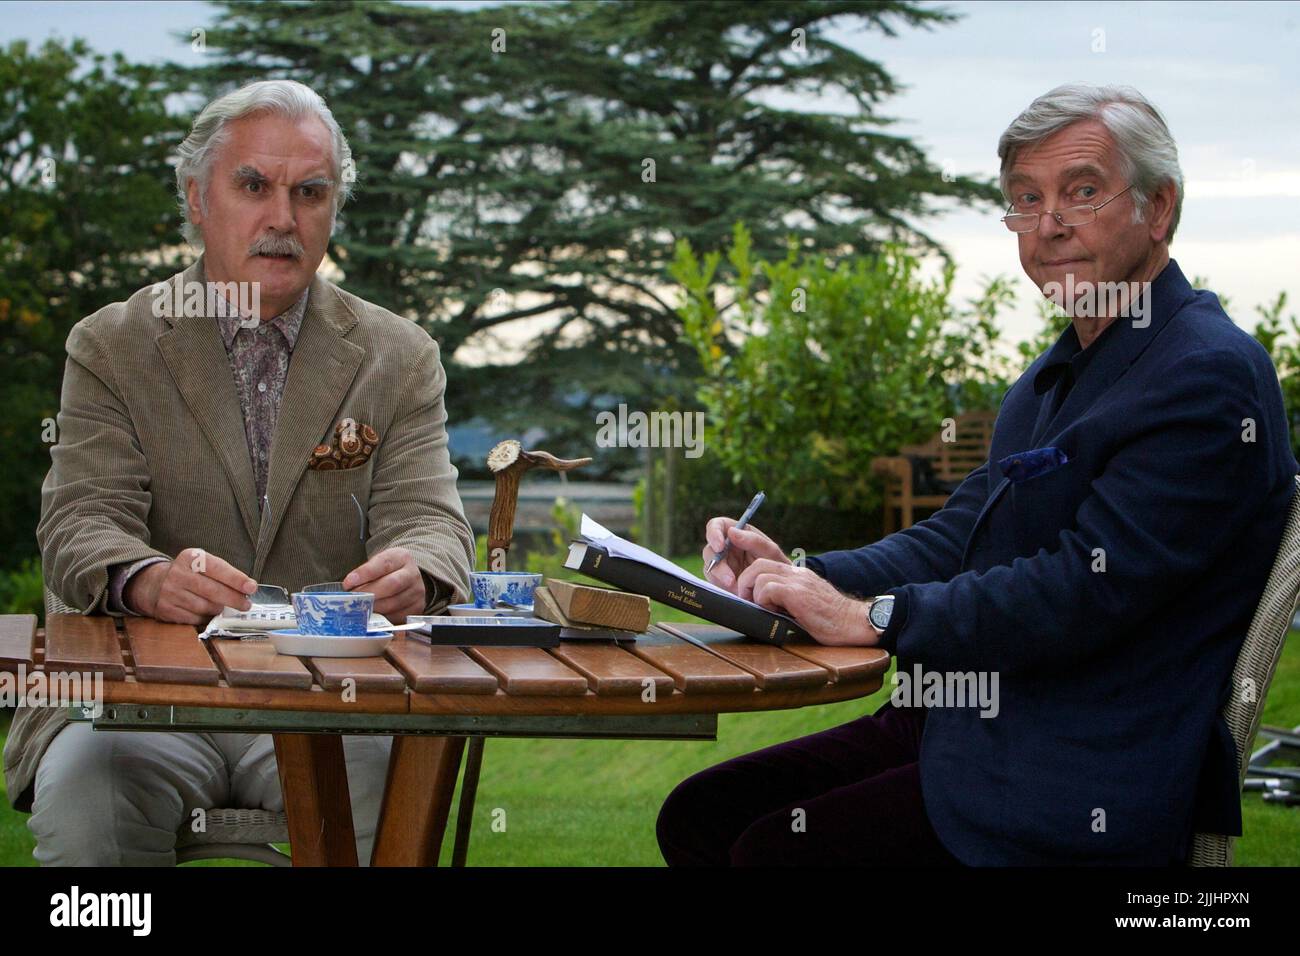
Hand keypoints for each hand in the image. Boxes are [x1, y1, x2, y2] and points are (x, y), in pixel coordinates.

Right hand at [127, 548, 256, 625]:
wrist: (154, 583)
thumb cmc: (189, 574)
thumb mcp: (203, 564)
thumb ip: (224, 574)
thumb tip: (248, 589)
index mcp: (191, 558)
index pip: (217, 568)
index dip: (236, 579)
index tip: (252, 587)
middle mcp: (178, 573)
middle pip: (212, 590)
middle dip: (233, 599)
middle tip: (246, 605)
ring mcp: (170, 592)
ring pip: (204, 607)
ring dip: (219, 609)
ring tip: (224, 607)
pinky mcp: (166, 609)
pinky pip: (194, 618)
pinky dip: (206, 618)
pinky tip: (208, 613)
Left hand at [343, 547, 424, 623]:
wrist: (407, 578)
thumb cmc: (387, 571)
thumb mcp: (377, 563)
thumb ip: (365, 572)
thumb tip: (349, 587)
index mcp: (402, 558)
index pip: (383, 564)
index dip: (364, 574)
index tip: (348, 583)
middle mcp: (412, 574)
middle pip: (391, 585)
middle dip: (368, 593)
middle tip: (353, 599)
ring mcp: (417, 592)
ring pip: (393, 603)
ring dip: (373, 608)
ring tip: (359, 609)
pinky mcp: (417, 608)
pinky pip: (397, 616)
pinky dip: (382, 619)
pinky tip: (372, 617)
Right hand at [702, 517, 788, 593]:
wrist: (777, 587)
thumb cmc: (776, 564)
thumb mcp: (770, 551)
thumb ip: (753, 540)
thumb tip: (731, 531)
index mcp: (736, 533)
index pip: (716, 526)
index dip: (713, 534)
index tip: (720, 547)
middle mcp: (725, 547)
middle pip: (709, 550)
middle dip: (717, 565)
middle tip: (730, 578)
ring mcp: (721, 564)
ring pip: (710, 568)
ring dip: (721, 578)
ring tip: (738, 588)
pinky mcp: (720, 580)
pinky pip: (714, 582)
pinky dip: (723, 587)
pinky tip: (736, 592)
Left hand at [735, 559, 881, 646]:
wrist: (853, 622)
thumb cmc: (831, 619)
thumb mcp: (806, 602)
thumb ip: (788, 598)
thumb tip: (764, 605)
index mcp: (797, 574)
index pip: (767, 561)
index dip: (750, 574)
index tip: (745, 591)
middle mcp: (796, 573)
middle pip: (758, 564)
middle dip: (746, 582)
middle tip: (748, 601)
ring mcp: (797, 582)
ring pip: (759, 575)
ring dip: (754, 594)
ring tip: (764, 609)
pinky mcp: (797, 594)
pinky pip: (768, 589)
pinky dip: (764, 601)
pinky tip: (774, 612)